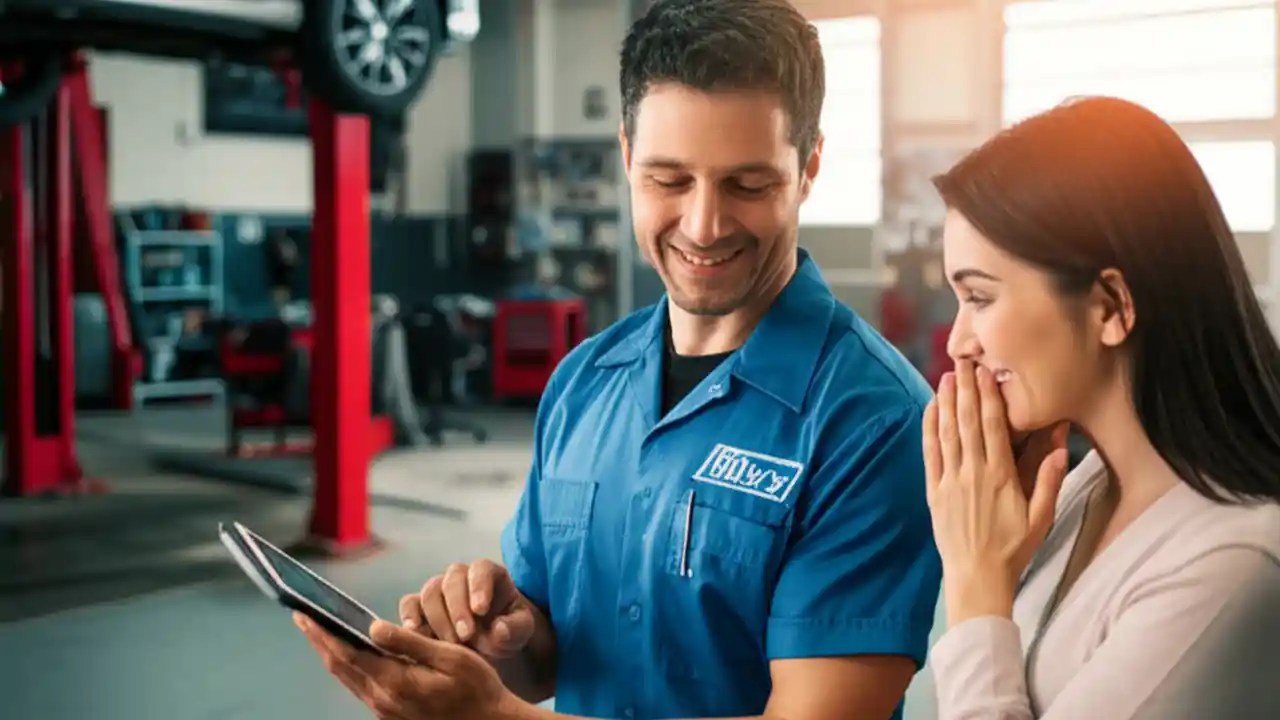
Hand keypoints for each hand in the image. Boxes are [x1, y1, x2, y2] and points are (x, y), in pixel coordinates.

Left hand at [294, 612, 524, 719]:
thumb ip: (409, 642)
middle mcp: (382, 699)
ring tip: (318, 631)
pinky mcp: (390, 713)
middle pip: (339, 667)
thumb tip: (372, 627)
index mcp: (395, 682)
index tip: (304, 614)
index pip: (347, 653)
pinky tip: (348, 653)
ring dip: (330, 653)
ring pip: (347, 678)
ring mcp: (385, 709)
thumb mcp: (450, 657)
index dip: (323, 633)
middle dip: (319, 640)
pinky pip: (359, 686)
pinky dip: (347, 666)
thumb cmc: (477, 688)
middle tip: (302, 616)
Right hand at [401, 560, 534, 660]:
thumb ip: (514, 628)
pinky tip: (416, 634)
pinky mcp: (420, 607)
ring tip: (450, 644)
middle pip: (452, 580)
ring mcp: (438, 590)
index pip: (481, 569)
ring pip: (430, 592)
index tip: (481, 610)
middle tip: (465, 636)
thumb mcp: (521, 631)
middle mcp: (461, 577)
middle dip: (457, 608)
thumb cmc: (508, 629)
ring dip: (438, 618)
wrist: (490, 644)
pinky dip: (409, 617)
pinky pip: (409, 604)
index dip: (479, 586)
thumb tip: (499, 630)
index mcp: (489, 574)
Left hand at [923, 360, 1068, 625]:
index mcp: (1001, 477)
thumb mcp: (1041, 517)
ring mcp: (951, 482)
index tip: (985, 372)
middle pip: (967, 422)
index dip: (987, 396)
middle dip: (965, 389)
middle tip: (963, 361)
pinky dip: (929, 429)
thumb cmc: (1014, 548)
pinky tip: (930, 409)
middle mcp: (973, 474)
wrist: (977, 577)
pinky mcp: (934, 492)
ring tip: (946, 376)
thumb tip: (1060, 446)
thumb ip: (1050, 481)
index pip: (992, 427)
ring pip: (947, 433)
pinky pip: (930, 454)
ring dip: (946, 403)